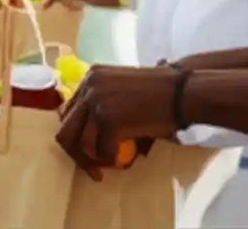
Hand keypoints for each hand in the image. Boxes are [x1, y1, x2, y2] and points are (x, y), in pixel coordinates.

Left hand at [55, 64, 179, 178]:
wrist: (182, 92)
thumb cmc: (159, 93)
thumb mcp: (121, 89)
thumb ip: (102, 104)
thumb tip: (88, 137)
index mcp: (90, 78)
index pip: (67, 112)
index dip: (75, 135)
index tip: (86, 150)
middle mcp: (88, 88)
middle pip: (65, 129)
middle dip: (76, 153)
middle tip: (92, 169)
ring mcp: (97, 103)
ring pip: (80, 143)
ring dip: (93, 160)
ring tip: (109, 166)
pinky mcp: (109, 120)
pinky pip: (102, 151)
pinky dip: (112, 161)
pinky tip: (124, 161)